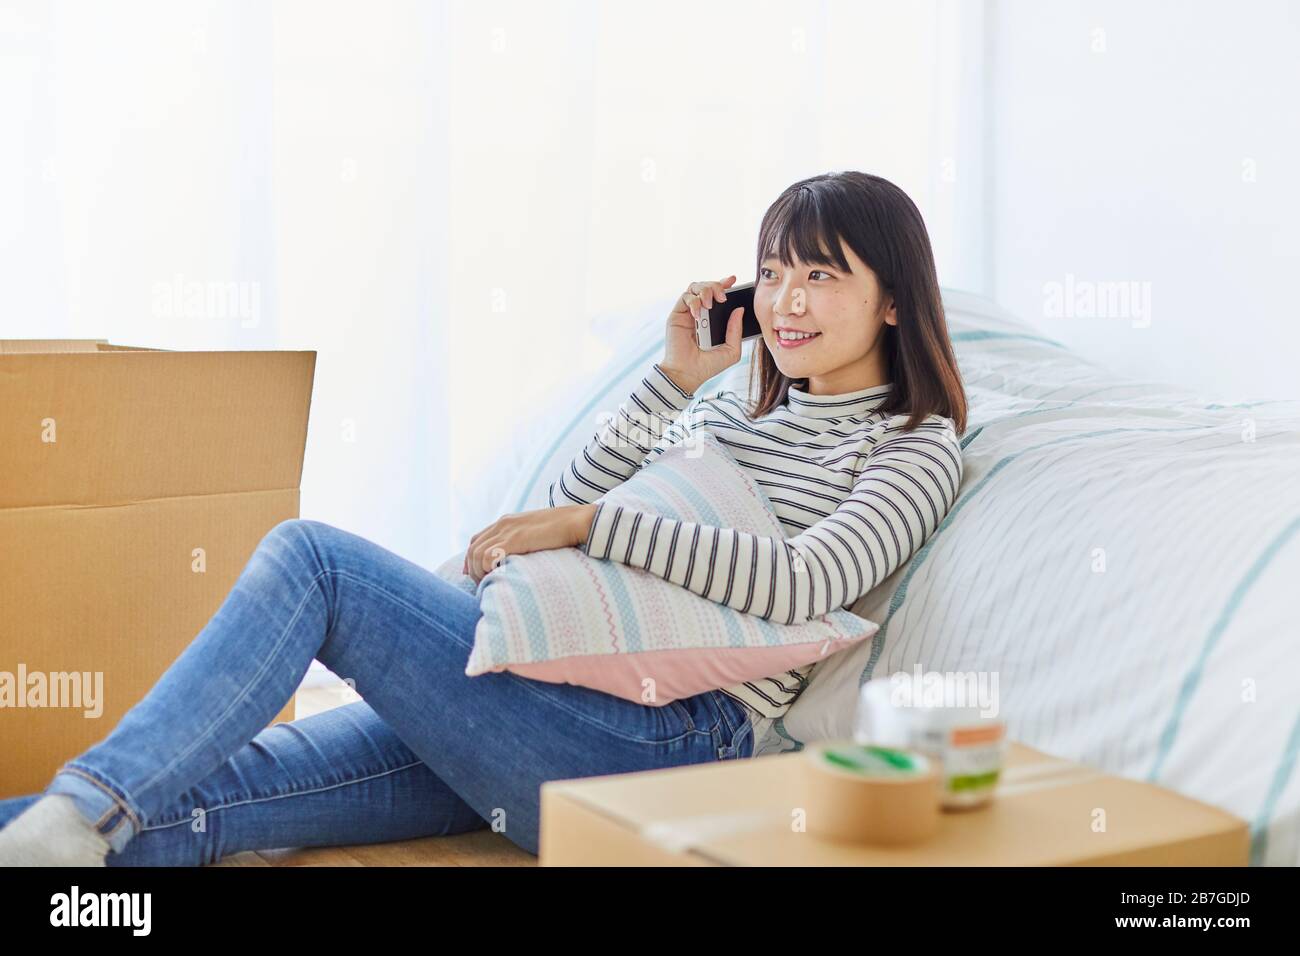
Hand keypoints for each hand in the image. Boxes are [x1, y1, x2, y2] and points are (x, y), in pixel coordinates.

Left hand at [463, 503, 598, 583]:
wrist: (578, 522)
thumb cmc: (564, 532)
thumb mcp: (537, 534)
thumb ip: (524, 543)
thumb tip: (517, 560)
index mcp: (507, 522)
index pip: (477, 540)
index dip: (471, 559)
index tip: (476, 575)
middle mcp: (503, 524)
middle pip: (472, 549)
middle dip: (473, 570)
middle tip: (484, 585)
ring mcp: (507, 531)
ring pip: (476, 555)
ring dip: (479, 573)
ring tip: (490, 585)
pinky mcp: (514, 540)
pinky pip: (486, 557)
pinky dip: (487, 570)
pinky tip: (497, 577)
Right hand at [659, 275, 745, 394]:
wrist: (687, 375)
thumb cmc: (707, 366)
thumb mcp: (731, 350)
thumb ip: (736, 331)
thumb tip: (739, 309)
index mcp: (713, 320)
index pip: (717, 295)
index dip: (724, 284)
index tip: (733, 280)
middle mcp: (700, 314)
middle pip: (707, 287)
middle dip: (716, 286)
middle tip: (723, 298)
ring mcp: (687, 313)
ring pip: (695, 287)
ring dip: (705, 290)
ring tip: (710, 304)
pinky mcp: (677, 315)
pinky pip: (685, 297)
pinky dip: (693, 302)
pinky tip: (698, 314)